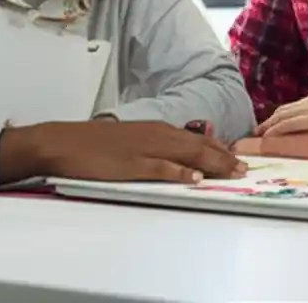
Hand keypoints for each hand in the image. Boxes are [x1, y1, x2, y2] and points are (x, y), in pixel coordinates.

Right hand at [0, 120, 246, 184]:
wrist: (63, 141)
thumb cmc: (95, 143)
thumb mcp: (132, 138)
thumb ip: (156, 145)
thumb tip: (180, 158)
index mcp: (157, 129)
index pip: (197, 139)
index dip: (219, 149)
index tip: (237, 158)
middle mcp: (156, 135)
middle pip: (198, 146)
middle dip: (223, 158)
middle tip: (244, 169)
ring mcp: (144, 149)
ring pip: (186, 154)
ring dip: (211, 163)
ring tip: (232, 172)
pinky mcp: (130, 164)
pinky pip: (160, 168)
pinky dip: (178, 172)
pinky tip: (193, 179)